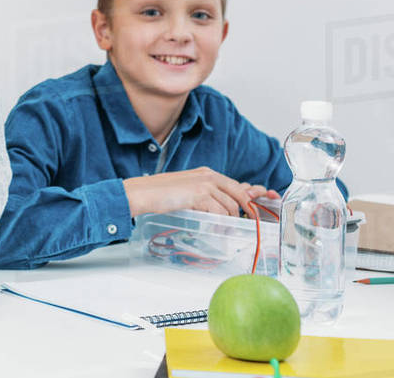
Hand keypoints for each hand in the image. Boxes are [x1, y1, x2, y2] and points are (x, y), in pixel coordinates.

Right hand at [124, 168, 277, 217]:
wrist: (142, 193)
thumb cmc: (161, 195)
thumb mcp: (188, 192)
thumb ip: (207, 196)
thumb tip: (224, 209)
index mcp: (207, 173)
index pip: (237, 185)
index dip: (252, 196)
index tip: (261, 205)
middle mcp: (209, 176)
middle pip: (240, 193)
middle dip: (248, 209)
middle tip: (250, 222)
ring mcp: (204, 184)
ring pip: (230, 205)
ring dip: (229, 220)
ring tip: (223, 229)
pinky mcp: (199, 194)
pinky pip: (219, 211)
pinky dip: (220, 222)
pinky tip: (215, 227)